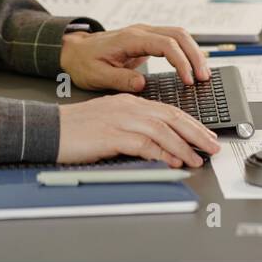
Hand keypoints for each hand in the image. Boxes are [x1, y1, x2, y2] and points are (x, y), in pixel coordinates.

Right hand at [58, 94, 221, 166]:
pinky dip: (162, 153)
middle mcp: (127, 106)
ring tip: (197, 159)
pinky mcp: (111, 134)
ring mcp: (119, 118)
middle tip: (212, 146)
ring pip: (162, 129)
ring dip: (183, 146)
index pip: (167, 109)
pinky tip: (172, 161)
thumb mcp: (109, 122)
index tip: (205, 135)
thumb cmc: (75, 129)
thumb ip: (133, 128)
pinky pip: (144, 143)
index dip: (190, 123)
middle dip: (196, 132)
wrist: (48, 129)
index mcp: (128, 101)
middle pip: (171, 116)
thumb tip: (160, 146)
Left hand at [59, 23, 209, 92]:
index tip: (188, 80)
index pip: (165, 44)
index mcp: (129, 39)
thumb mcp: (97, 75)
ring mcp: (145, 34)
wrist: (74, 51)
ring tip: (203, 74)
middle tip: (204, 77)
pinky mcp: (147, 40)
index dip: (180, 61)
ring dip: (194, 52)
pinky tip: (192, 67)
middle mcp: (141, 31)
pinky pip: (173, 41)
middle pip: (179, 34)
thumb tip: (141, 84)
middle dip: (195, 55)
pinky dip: (186, 52)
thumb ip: (119, 79)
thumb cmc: (84, 62)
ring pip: (179, 35)